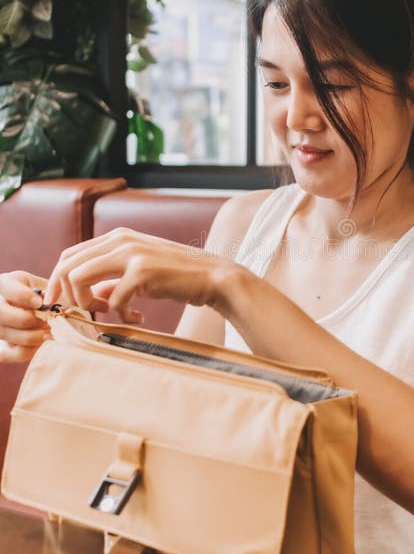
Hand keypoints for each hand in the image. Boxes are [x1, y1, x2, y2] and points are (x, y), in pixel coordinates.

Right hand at [0, 271, 50, 362]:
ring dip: (29, 336)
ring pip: (4, 334)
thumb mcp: (47, 286)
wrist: (47, 315)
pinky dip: (26, 351)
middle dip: (24, 319)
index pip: (2, 285)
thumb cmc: (49, 298)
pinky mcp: (1, 347)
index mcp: (5, 284)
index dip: (21, 296)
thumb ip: (48, 291)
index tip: (39, 303)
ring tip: (48, 333)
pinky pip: (6, 355)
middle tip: (45, 321)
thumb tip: (50, 304)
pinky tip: (40, 344)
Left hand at [43, 228, 230, 322]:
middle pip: (66, 265)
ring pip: (79, 278)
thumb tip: (91, 294)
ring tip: (107, 312)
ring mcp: (131, 253)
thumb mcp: (140, 271)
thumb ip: (112, 279)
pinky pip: (113, 299)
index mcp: (117, 237)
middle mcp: (120, 240)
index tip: (64, 304)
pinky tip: (137, 316)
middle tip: (79, 313)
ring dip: (86, 303)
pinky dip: (121, 313)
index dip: (59, 281)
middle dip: (65, 294)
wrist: (214, 277)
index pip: (70, 255)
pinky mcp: (142, 271)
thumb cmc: (178, 276)